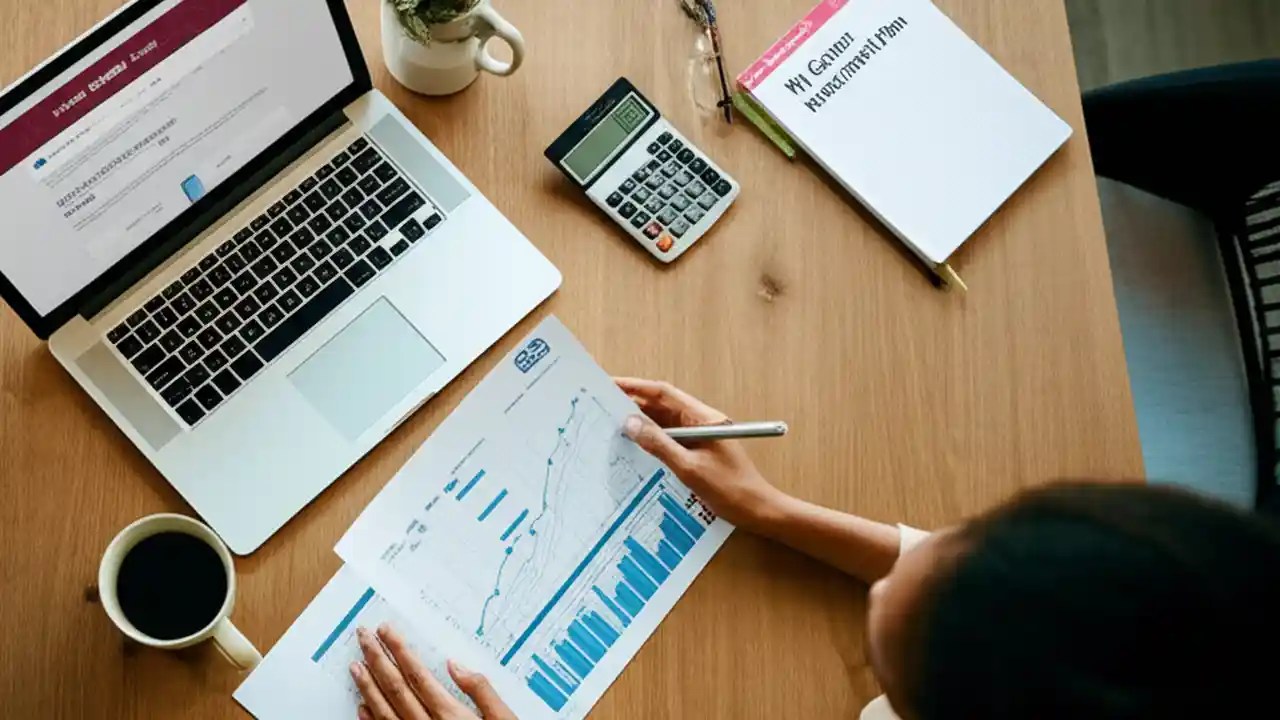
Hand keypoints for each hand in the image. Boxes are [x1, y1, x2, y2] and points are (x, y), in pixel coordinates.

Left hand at [350, 624, 514, 719]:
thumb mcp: (504, 719)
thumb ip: (481, 691)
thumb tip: (456, 665)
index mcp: (451, 716)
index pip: (417, 676)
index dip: (400, 651)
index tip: (386, 631)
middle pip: (396, 689)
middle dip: (378, 660)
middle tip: (363, 637)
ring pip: (385, 711)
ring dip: (368, 687)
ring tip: (356, 665)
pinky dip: (371, 719)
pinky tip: (361, 706)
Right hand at [616, 378, 788, 531]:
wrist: (758, 510)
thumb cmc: (731, 489)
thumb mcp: (690, 468)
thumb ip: (659, 445)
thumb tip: (631, 424)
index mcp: (703, 418)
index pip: (664, 393)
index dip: (636, 387)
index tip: (611, 384)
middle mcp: (701, 422)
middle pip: (662, 406)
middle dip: (634, 404)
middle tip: (604, 405)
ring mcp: (699, 437)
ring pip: (664, 423)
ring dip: (641, 423)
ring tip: (613, 425)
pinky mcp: (697, 452)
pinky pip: (670, 440)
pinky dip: (652, 440)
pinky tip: (634, 447)